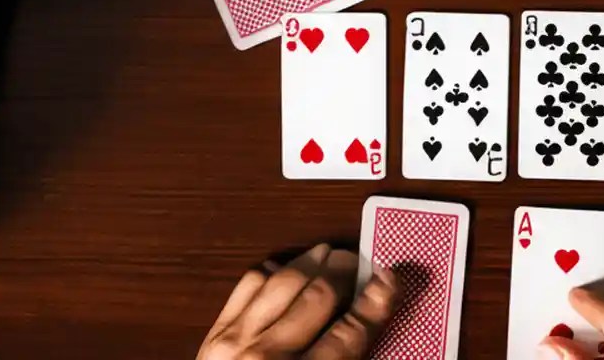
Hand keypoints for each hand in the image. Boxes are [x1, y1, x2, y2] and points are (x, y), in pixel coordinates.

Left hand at [198, 243, 401, 359]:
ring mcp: (236, 342)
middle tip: (360, 263)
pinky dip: (271, 272)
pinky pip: (248, 286)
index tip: (389, 280)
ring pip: (284, 281)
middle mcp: (267, 357)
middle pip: (319, 296)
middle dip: (345, 273)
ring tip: (330, 254)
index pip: (349, 333)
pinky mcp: (214, 335)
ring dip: (312, 262)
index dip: (375, 302)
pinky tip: (287, 269)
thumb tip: (364, 328)